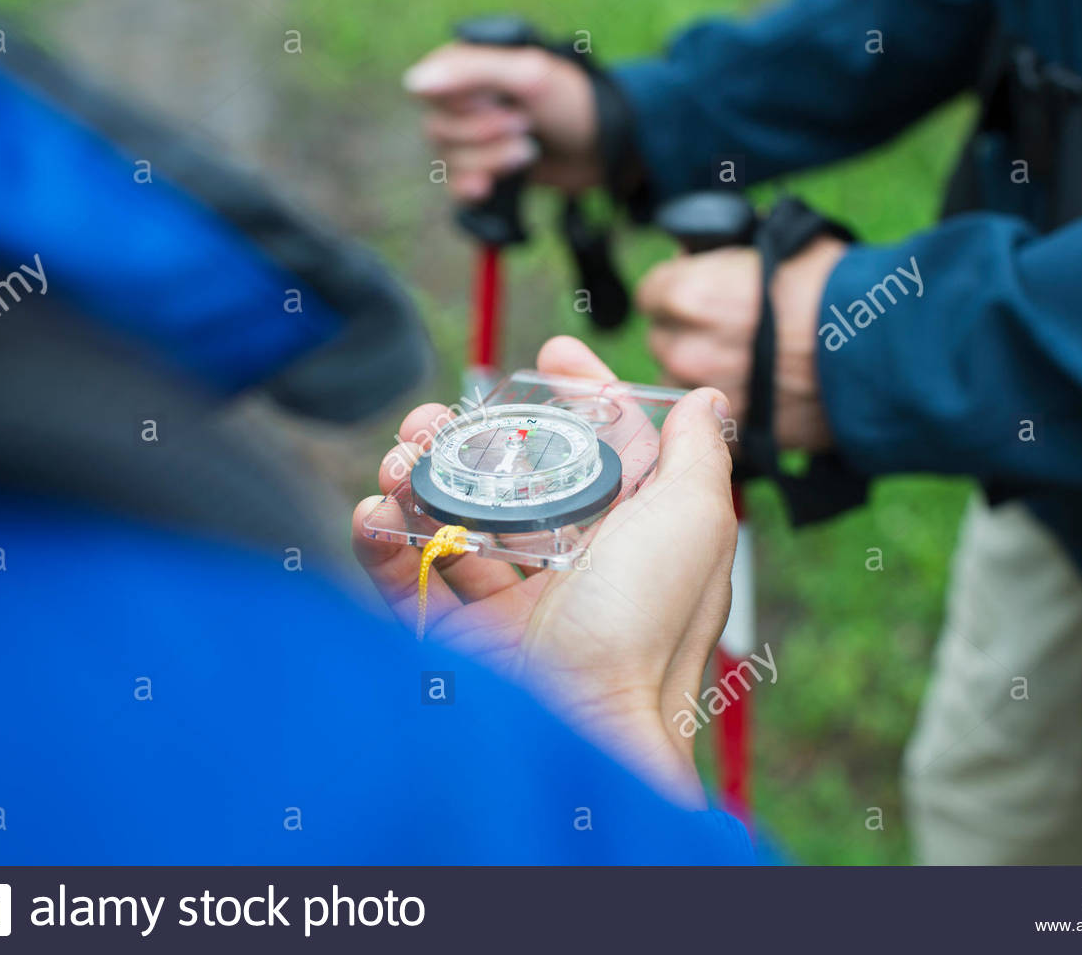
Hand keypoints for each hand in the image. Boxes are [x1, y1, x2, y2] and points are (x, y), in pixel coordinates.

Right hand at [351, 337, 735, 806]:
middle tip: (438, 414)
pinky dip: (382, 543)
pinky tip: (373, 513)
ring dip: (418, 479)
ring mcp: (516, 604)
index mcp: (632, 533)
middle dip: (472, 434)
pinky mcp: (463, 640)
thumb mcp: (692, 522)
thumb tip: (708, 399)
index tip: (552, 353)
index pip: (603, 446)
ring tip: (397, 458)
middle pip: (515, 479)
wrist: (588, 727)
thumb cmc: (646, 624)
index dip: (580, 395)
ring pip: (456, 524)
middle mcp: (575, 564)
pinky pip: (411, 583)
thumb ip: (697, 455)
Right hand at [404, 43, 601, 200]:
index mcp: (467, 67)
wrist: (607, 150)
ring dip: (491, 161)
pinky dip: (473, 189)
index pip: (427, 89)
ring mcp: (474, 138)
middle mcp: (463, 101)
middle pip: (438, 130)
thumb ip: (473, 72)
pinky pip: (457, 186)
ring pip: (449, 161)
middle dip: (484, 136)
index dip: (459, 104)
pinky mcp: (486, 170)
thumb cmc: (573, 102)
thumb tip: (413, 83)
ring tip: (529, 152)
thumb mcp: (529, 76)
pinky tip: (492, 188)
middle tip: (526, 126)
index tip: (495, 101)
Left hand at [640, 238, 848, 452]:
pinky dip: (730, 413)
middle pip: (663, 342)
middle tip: (729, 329)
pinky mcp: (735, 436)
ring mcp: (708, 399)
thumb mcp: (776, 247)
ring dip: (702, 377)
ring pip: (682, 387)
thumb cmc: (839, 288)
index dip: (675, 289)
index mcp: (689, 296)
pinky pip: (712, 425)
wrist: (887, 350)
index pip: (651, 294)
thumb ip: (725, 258)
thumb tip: (704, 257)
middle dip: (688, 334)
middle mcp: (687, 351)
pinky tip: (760, 396)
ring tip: (747, 366)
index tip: (696, 292)